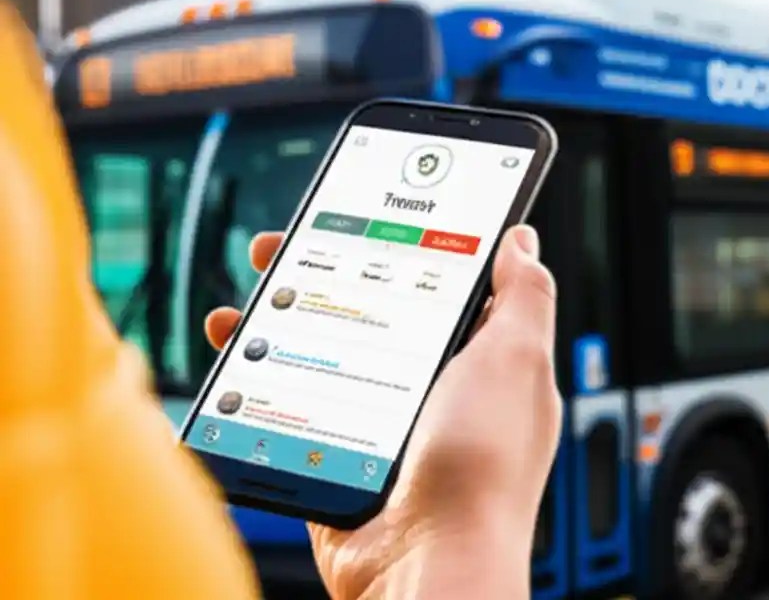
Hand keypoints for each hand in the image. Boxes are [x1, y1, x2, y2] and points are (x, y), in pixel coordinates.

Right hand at [205, 226, 559, 598]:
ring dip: (280, 320)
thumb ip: (523, 295)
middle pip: (373, 315)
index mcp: (484, 364)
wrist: (427, 565)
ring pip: (325, 356)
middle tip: (285, 244)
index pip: (444, 289)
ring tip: (246, 293)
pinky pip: (294, 409)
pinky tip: (235, 355)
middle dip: (326, 275)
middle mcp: (436, 394)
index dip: (406, 248)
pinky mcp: (340, 460)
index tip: (366, 212)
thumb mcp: (516, 360)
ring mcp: (385, 429)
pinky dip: (259, 380)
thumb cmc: (482, 468)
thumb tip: (522, 239)